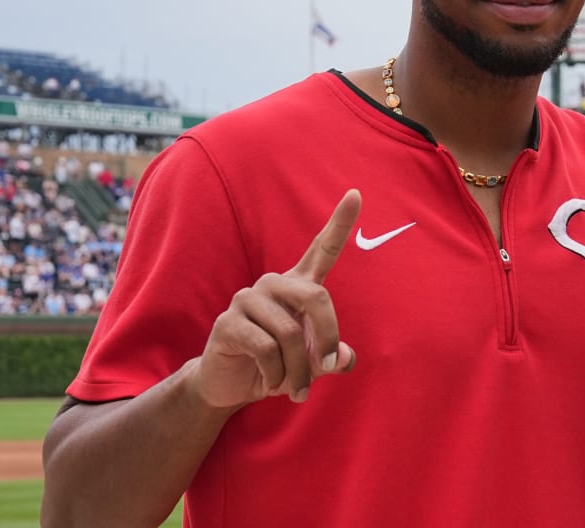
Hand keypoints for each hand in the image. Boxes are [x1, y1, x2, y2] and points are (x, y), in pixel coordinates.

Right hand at [191, 189, 360, 409]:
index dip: (340, 222)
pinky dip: (276, 374)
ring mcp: (248, 299)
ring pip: (289, 333)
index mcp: (298, 286)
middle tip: (327, 369)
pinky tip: (269, 383)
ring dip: (299, 371)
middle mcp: (274, 284)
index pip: (322, 249)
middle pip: (316, 297)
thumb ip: (332, 357)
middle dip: (327, 339)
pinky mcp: (228, 322)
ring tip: (295, 390)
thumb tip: (344, 358)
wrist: (233, 385)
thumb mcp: (312, 364)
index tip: (356, 193)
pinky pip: (265, 349)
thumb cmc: (279, 366)